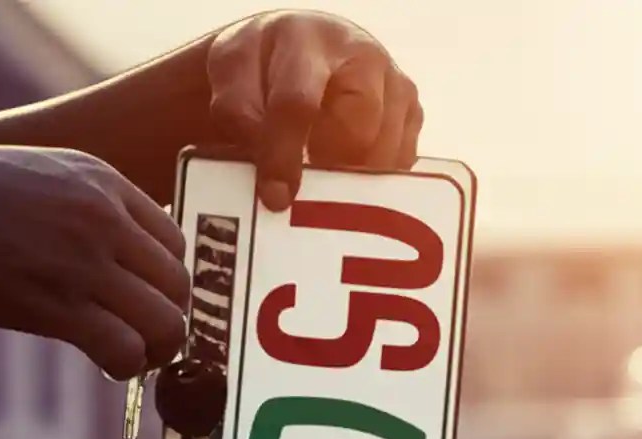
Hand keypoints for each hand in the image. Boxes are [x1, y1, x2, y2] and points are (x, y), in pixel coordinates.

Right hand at [0, 141, 188, 379]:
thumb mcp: (47, 173)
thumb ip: (94, 205)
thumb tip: (128, 252)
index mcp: (106, 184)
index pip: (175, 243)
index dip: (166, 281)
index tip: (147, 300)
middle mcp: (105, 219)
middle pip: (179, 285)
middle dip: (169, 318)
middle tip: (144, 337)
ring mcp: (83, 261)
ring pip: (166, 321)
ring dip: (157, 350)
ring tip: (133, 357)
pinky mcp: (56, 304)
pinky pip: (125, 349)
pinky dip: (127, 367)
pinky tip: (109, 366)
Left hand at [207, 11, 423, 210]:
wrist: (294, 46)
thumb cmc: (261, 66)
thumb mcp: (229, 75)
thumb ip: (236, 113)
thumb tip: (267, 168)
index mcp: (307, 39)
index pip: (297, 103)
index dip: (284, 154)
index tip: (275, 197)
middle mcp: (362, 54)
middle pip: (359, 131)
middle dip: (332, 168)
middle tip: (308, 188)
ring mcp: (395, 82)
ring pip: (385, 153)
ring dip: (353, 178)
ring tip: (324, 176)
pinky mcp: (413, 110)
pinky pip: (401, 161)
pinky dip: (373, 179)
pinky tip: (346, 170)